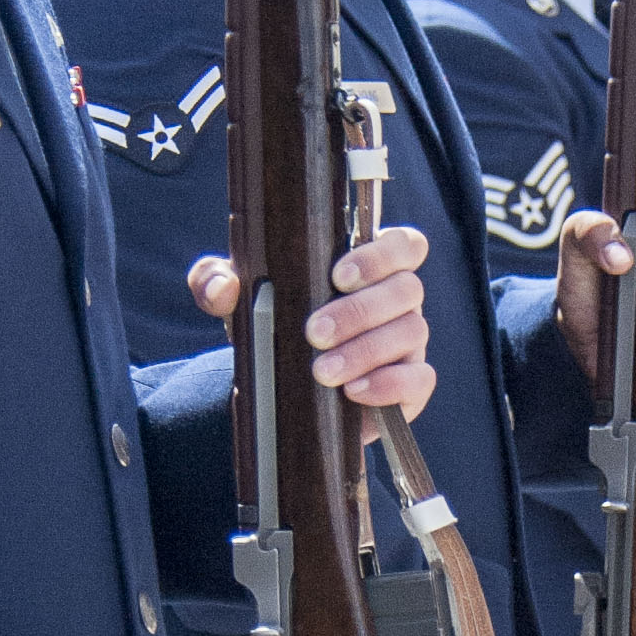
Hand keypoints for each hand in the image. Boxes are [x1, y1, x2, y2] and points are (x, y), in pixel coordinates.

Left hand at [190, 223, 435, 419]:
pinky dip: (389, 385)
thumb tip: (222, 287)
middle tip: (314, 332)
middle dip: (359, 311)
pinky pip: (419, 380)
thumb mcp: (239, 301)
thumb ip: (217, 281)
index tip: (338, 275)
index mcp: (370, 267)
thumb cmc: (274, 326)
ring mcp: (409, 342)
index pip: (402, 244)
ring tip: (322, 371)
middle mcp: (398, 300)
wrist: (282, 389)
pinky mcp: (410, 386)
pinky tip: (354, 391)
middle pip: (407, 289)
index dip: (380, 254)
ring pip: (411, 332)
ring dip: (366, 350)